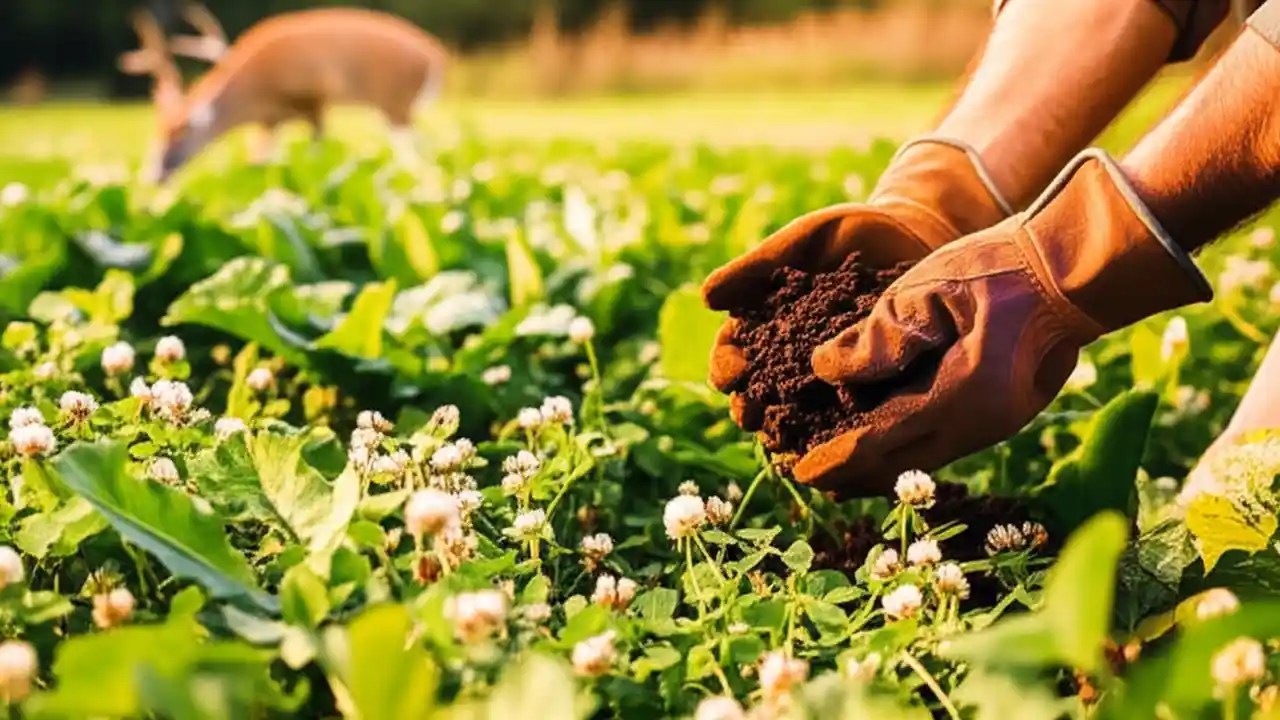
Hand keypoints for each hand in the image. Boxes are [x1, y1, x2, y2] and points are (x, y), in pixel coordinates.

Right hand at [702, 138, 1010, 429]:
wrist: (914, 234)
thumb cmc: (848, 235)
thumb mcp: (800, 242)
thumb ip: (754, 268)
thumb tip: (706, 297)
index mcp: (765, 331)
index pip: (732, 357)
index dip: (726, 367)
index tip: (732, 371)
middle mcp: (792, 364)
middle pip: (759, 397)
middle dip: (751, 410)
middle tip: (752, 417)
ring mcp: (833, 383)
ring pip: (801, 420)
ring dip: (789, 436)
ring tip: (787, 446)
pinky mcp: (874, 393)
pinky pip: (854, 423)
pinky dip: (843, 440)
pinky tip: (837, 450)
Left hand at [795, 150, 1211, 493]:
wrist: (1073, 271)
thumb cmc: (1001, 268)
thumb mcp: (929, 287)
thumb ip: (876, 335)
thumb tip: (824, 369)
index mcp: (959, 396)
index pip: (880, 440)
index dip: (835, 457)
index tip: (799, 470)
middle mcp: (978, 424)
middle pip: (899, 465)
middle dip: (850, 475)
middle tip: (807, 477)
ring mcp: (994, 425)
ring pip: (922, 461)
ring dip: (877, 467)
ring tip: (837, 471)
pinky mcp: (1000, 416)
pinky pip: (942, 445)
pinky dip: (905, 449)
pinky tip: (884, 444)